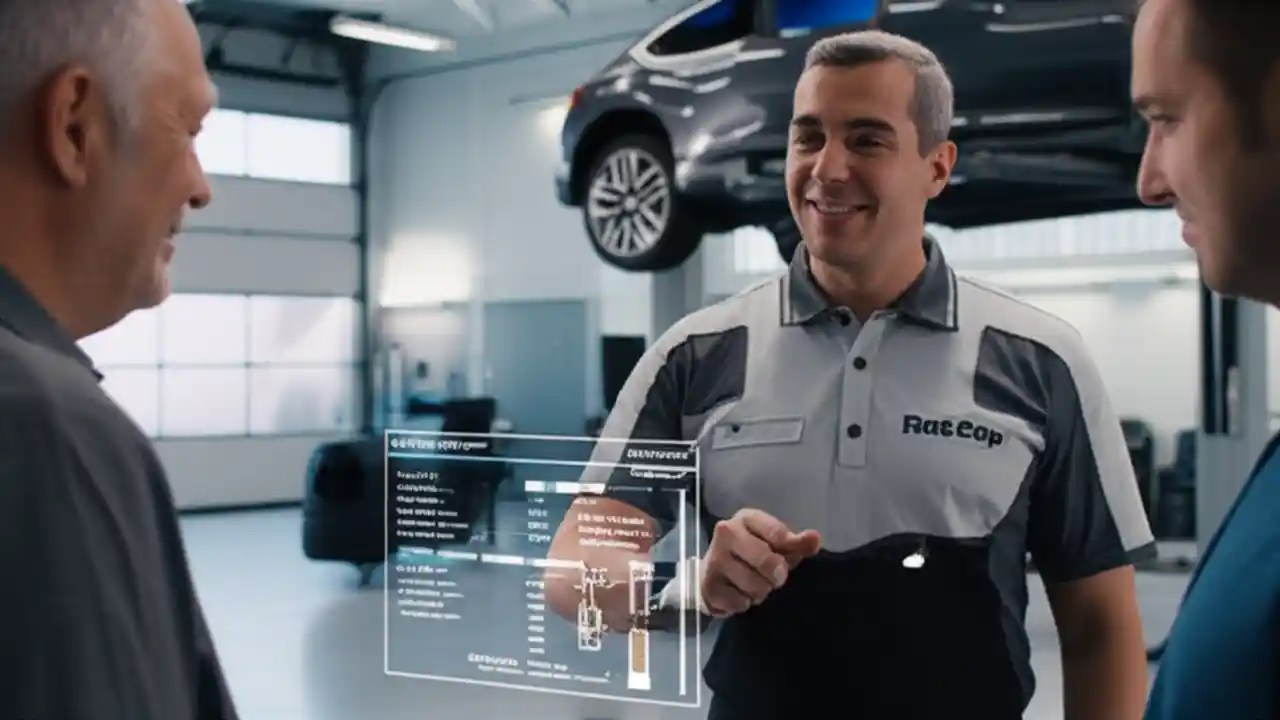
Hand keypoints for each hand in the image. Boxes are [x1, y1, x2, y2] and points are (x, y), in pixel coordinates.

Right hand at [700, 508, 820, 617]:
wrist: (713, 573)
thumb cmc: (751, 554)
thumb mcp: (775, 544)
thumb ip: (797, 542)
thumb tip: (815, 538)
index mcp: (746, 518)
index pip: (778, 533)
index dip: (788, 550)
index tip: (785, 557)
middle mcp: (726, 532)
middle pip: (767, 561)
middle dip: (776, 574)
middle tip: (773, 576)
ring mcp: (714, 558)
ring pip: (755, 585)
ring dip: (760, 591)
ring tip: (753, 584)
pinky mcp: (709, 585)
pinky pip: (740, 602)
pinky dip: (745, 603)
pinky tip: (738, 593)